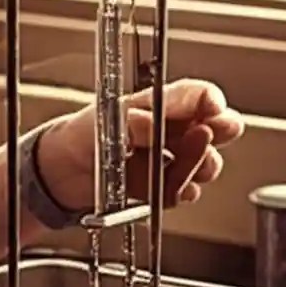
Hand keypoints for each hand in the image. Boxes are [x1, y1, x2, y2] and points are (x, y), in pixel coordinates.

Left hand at [36, 78, 244, 211]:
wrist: (65, 171)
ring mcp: (171, 158)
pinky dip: (179, 191)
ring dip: (200, 166)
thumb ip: (132, 123)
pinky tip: (166, 188)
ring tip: (180, 166)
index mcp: (160, 103)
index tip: (215, 112)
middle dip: (220, 132)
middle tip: (208, 136)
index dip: (212, 101)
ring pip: (206, 162)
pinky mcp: (164, 186)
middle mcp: (172, 129)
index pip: (198, 95)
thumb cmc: (84, 133)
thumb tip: (153, 124)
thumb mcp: (106, 121)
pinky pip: (185, 191)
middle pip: (215, 127)